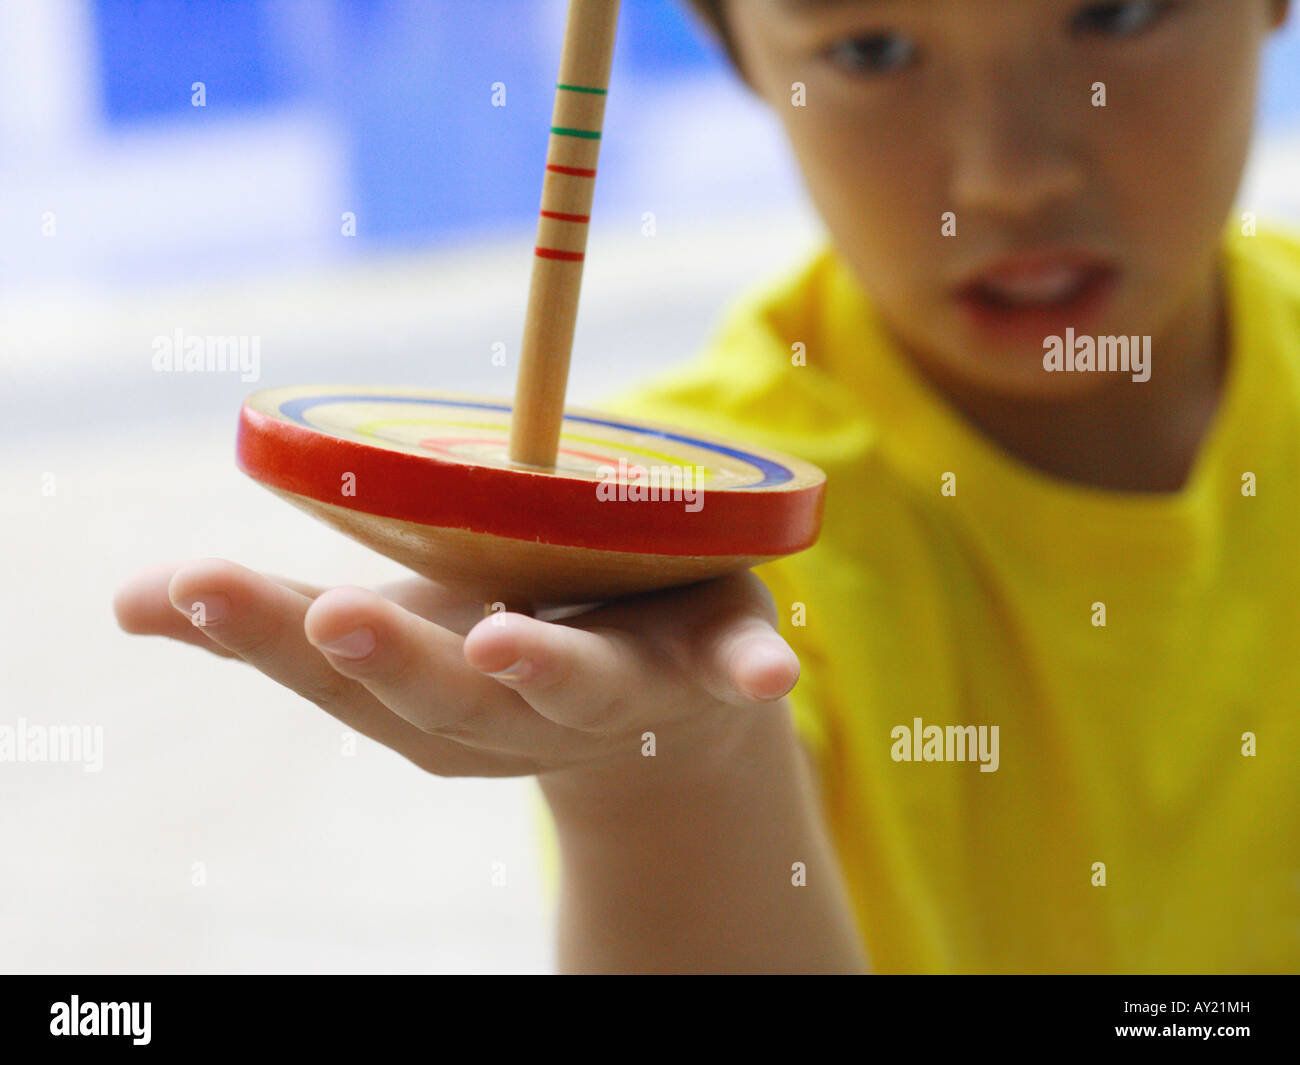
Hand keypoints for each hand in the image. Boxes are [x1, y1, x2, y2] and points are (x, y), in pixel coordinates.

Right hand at [112, 560, 800, 780]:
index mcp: (425, 698)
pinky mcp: (706, 669)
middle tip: (329, 616)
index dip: (258, 634)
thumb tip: (127, 600)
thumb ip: (274, 615)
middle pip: (444, 700)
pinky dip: (745, 674)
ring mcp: (616, 701)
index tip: (188, 584)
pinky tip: (770, 674)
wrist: (649, 707)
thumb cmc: (498, 644)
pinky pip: (731, 674)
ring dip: (541, 675)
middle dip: (387, 661)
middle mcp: (514, 715)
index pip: (330, 672)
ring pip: (578, 694)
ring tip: (497, 642)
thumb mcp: (392, 621)